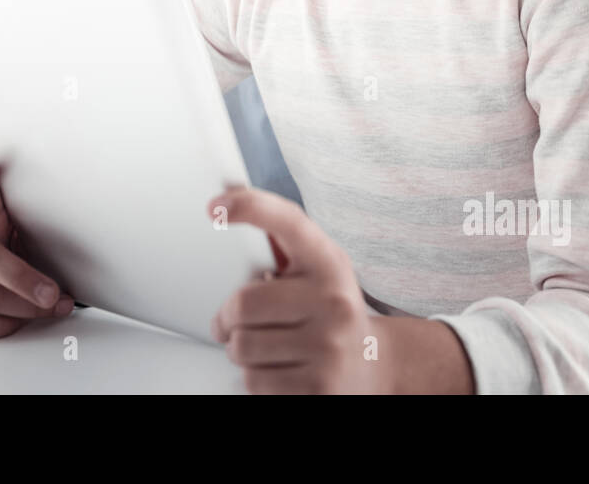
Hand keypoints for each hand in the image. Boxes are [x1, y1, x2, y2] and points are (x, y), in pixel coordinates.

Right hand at [0, 159, 74, 337]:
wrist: (7, 265)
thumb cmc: (24, 240)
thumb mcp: (32, 223)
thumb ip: (41, 212)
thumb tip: (82, 196)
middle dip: (26, 281)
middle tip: (55, 293)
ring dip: (28, 308)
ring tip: (55, 305)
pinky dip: (8, 324)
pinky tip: (25, 317)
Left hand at [207, 187, 390, 393]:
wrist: (373, 364)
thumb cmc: (330, 307)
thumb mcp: (317, 267)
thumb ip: (278, 240)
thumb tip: (227, 200)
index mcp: (330, 263)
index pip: (288, 222)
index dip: (249, 207)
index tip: (215, 206)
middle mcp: (334, 302)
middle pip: (242, 303)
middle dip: (227, 316)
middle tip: (233, 319)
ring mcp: (329, 348)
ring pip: (242, 346)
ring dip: (239, 347)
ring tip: (262, 342)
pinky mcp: (319, 388)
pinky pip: (254, 381)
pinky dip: (254, 376)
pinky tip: (277, 365)